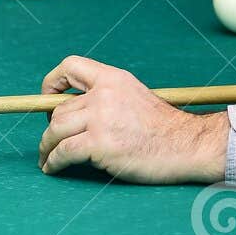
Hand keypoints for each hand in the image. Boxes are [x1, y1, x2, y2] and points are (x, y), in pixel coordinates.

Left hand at [37, 56, 228, 183]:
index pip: (71, 66)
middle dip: (50, 127)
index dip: (53, 81)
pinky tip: (51, 168)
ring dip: (46, 147)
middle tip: (51, 141)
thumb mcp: (135, 97)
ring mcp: (100, 120)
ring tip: (46, 158)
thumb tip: (73, 110)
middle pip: (59, 109)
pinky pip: (63, 152)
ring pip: (55, 130)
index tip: (47, 96)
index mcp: (114, 79)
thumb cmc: (163, 128)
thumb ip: (107, 98)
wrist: (189, 145)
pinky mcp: (99, 144)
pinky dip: (53, 162)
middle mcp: (104, 95)